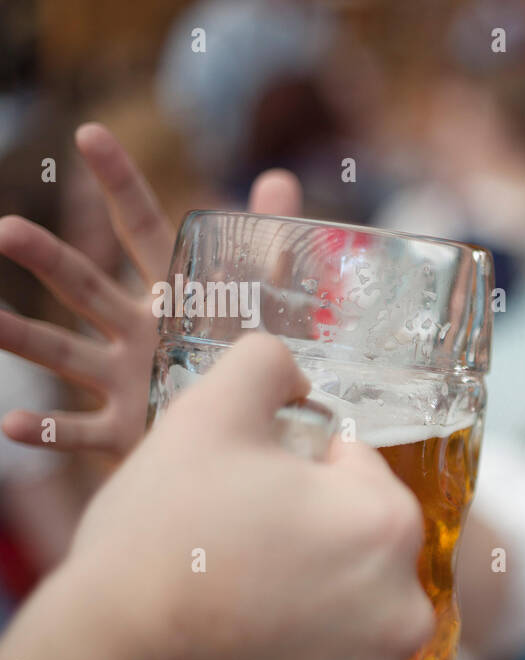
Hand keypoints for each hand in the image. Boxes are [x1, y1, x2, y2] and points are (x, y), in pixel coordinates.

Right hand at [0, 123, 302, 457]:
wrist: (241, 440)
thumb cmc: (244, 367)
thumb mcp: (265, 308)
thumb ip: (272, 251)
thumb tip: (277, 179)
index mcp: (172, 297)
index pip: (144, 230)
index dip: (122, 184)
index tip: (90, 133)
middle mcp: (136, 333)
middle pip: (86, 288)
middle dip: (48, 261)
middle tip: (6, 230)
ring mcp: (124, 381)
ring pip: (65, 353)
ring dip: (24, 338)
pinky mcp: (123, 431)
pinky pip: (77, 431)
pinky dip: (46, 431)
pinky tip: (10, 424)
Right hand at [63, 333, 431, 659]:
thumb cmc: (160, 535)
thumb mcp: (209, 414)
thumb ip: (268, 366)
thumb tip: (299, 376)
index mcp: (390, 524)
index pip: (356, 477)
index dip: (296, 477)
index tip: (244, 502)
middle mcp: (407, 611)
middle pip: (360, 562)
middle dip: (310, 554)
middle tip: (234, 565)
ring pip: (348, 638)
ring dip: (309, 627)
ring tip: (235, 624)